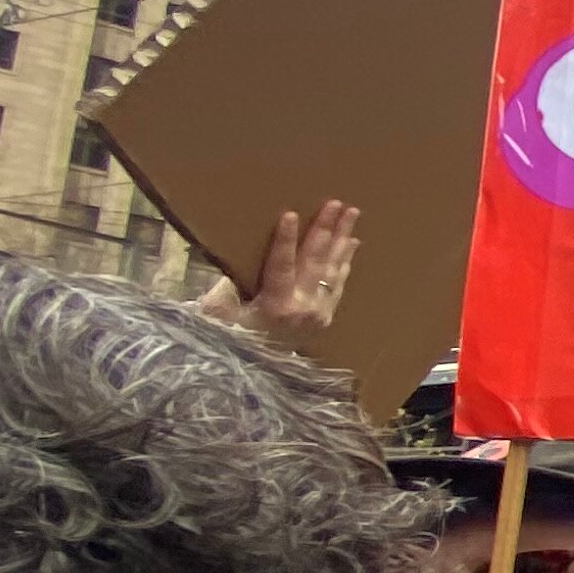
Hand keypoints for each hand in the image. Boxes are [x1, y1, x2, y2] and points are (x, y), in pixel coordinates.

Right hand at [196, 199, 359, 350]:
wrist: (255, 368)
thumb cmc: (231, 334)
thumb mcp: (220, 312)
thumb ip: (228, 287)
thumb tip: (234, 262)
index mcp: (275, 306)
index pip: (281, 265)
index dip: (285, 240)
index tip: (290, 214)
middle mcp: (302, 308)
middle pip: (315, 262)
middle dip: (325, 230)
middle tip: (335, 204)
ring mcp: (318, 313)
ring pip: (332, 269)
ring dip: (342, 239)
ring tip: (351, 214)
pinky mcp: (326, 316)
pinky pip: (339, 284)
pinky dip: (345, 261)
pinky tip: (353, 242)